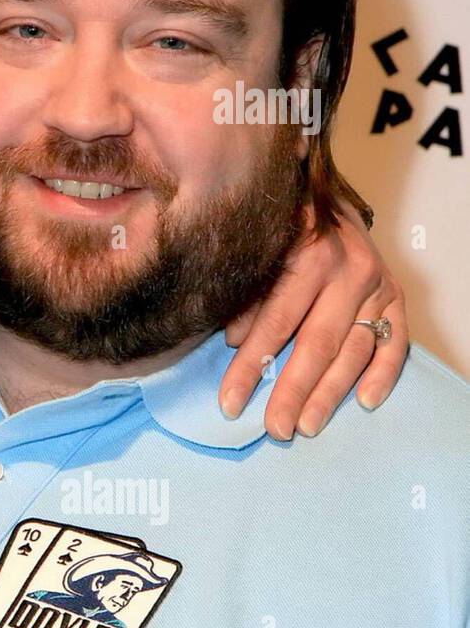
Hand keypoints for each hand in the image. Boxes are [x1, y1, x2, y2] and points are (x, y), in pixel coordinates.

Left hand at [219, 202, 407, 440]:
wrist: (324, 198)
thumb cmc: (280, 228)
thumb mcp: (258, 251)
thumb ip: (247, 296)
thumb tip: (235, 344)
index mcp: (310, 256)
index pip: (275, 324)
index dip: (251, 367)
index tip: (230, 403)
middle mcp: (349, 272)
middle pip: (317, 344)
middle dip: (293, 391)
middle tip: (275, 429)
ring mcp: (378, 287)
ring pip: (355, 350)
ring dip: (332, 392)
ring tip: (309, 426)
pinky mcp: (397, 297)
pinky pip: (396, 343)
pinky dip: (384, 374)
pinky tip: (366, 403)